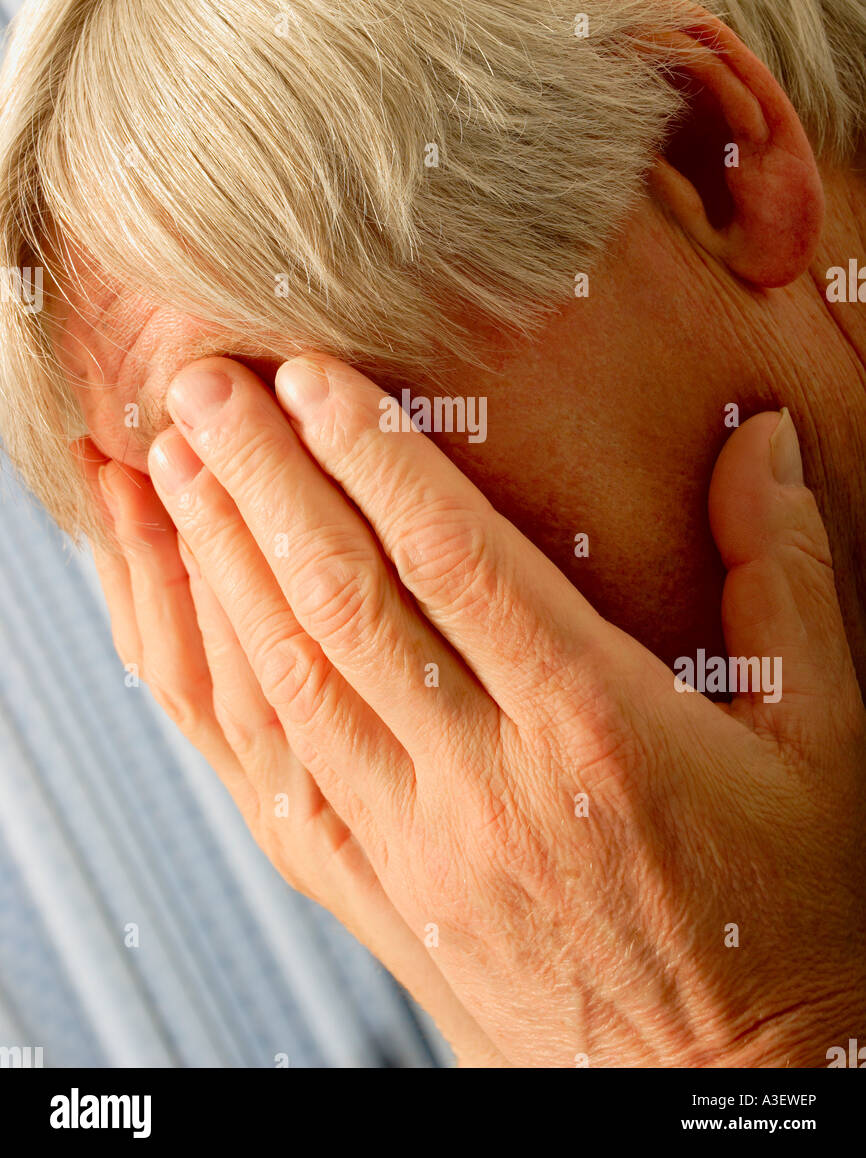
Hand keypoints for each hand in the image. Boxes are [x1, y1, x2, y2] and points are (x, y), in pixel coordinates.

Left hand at [97, 355, 865, 1065]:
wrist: (721, 1091)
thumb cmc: (781, 910)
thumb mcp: (826, 738)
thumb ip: (785, 577)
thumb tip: (758, 442)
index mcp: (597, 735)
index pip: (457, 565)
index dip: (373, 459)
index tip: (310, 378)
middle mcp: (485, 790)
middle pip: (344, 608)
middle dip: (258, 482)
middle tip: (199, 386)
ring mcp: (414, 852)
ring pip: (284, 686)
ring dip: (215, 566)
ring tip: (167, 470)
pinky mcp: (376, 898)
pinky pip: (265, 779)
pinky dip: (209, 685)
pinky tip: (176, 613)